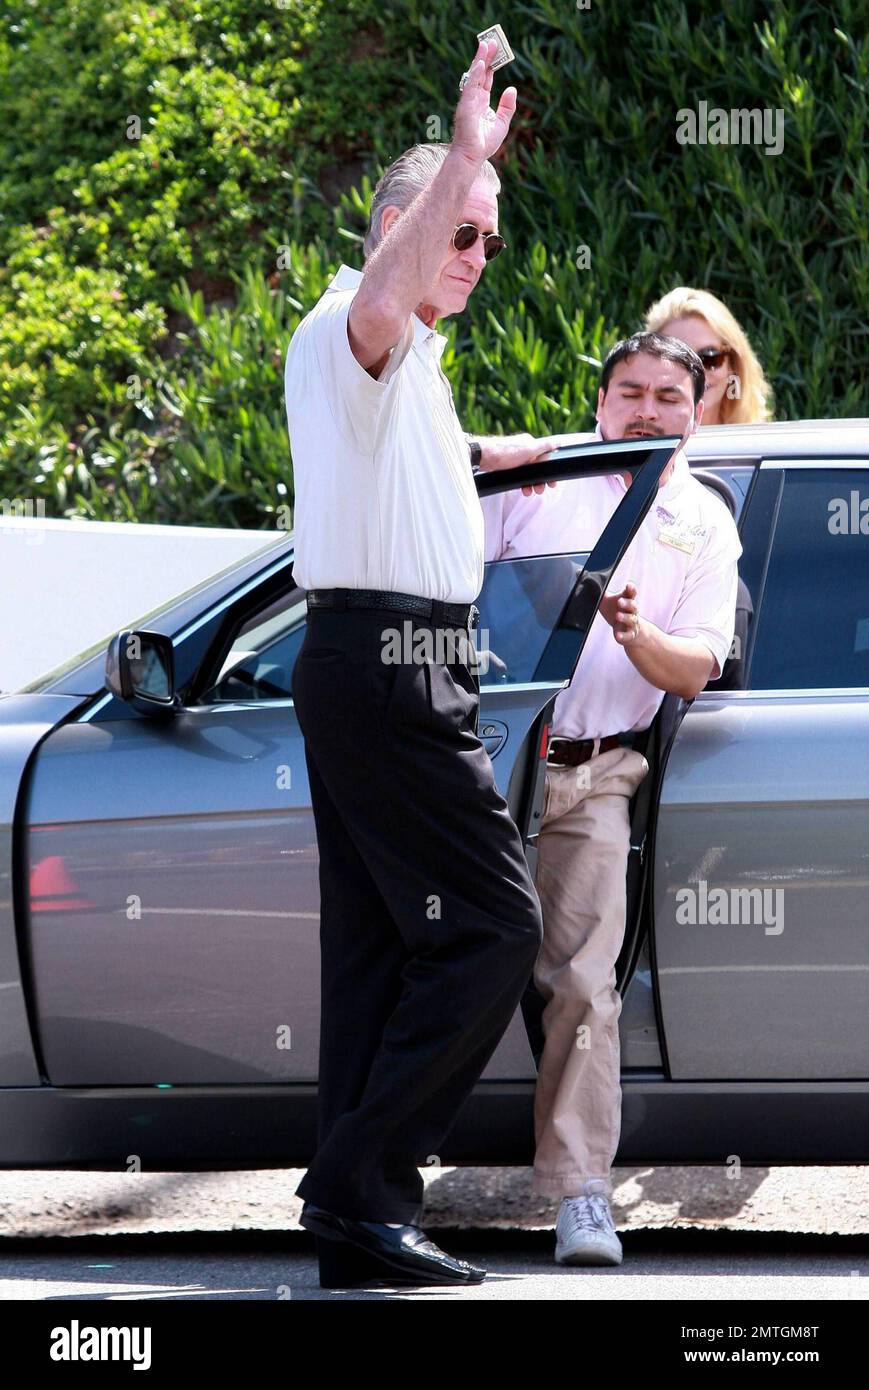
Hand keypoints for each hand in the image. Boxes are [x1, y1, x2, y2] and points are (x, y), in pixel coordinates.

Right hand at [452, 39, 516, 165]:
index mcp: (481, 101)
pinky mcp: (465, 106)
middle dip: (486, 56)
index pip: (487, 78)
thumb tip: (512, 88)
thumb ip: (507, 106)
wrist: (472, 157)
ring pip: (474, 76)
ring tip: (486, 44)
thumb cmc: (484, 144)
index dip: (492, 64)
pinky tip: (480, 63)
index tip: (497, 50)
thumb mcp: (502, 123)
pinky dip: (475, 74)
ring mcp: (468, 101)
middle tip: (492, 40)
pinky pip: (470, 87)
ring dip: (480, 59)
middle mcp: (474, 98)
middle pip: (480, 73)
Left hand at [476, 432, 560, 493]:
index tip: (552, 483)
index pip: (545, 458)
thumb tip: (559, 442)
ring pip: (527, 472)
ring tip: (530, 492)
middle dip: (540, 479)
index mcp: (530, 444)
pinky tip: (521, 489)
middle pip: (537, 467)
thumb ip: (544, 446)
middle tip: (541, 490)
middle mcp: (523, 450)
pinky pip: (518, 475)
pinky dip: (521, 482)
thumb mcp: (528, 450)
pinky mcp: (506, 465)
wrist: (481, 457)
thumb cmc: (504, 453)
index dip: (549, 470)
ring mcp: (514, 458)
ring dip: (530, 483)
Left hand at [599, 581, 641, 645]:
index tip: (628, 585)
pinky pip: (628, 635)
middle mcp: (631, 611)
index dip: (631, 588)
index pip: (631, 593)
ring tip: (617, 615)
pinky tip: (618, 636)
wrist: (628, 630)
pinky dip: (623, 636)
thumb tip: (579, 572)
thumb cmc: (615, 610)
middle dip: (627, 603)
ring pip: (631, 619)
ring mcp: (632, 623)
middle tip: (619, 601)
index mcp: (626, 600)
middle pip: (633, 605)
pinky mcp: (629, 635)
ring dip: (625, 617)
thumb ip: (596, 589)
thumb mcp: (605, 600)